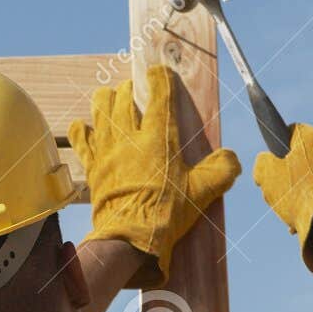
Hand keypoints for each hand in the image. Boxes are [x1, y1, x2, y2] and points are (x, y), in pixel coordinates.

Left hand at [69, 65, 240, 286]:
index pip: (159, 95)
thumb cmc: (166, 214)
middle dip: (129, 88)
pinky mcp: (93, 168)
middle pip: (122, 97)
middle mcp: (128, 138)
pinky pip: (81, 140)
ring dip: (105, 100)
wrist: (129, 240)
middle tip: (135, 90)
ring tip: (110, 97)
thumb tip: (231, 159)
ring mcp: (107, 151)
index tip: (161, 72)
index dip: (160, 78)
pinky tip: (83, 125)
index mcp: (158, 138)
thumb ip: (221, 171)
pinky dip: (81, 130)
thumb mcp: (202, 193)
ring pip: (100, 110)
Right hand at [253, 124, 312, 284]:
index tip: (274, 166)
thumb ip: (262, 164)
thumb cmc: (300, 195)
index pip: (291, 132)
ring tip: (298, 213)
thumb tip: (265, 162)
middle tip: (284, 195)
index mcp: (312, 137)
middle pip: (307, 156)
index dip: (278, 148)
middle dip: (294, 175)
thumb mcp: (268, 177)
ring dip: (308, 190)